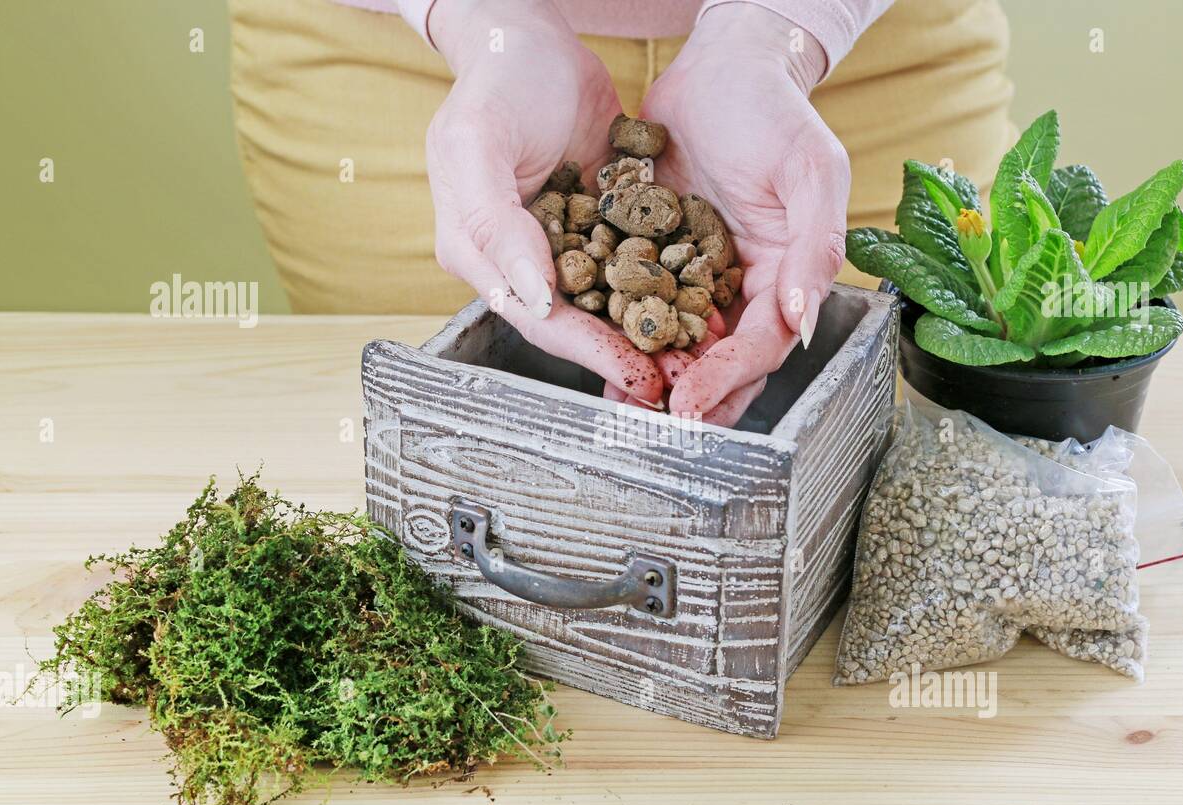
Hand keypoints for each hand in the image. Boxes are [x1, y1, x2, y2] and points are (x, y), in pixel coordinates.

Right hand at [425, 0, 663, 405]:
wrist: (531, 41)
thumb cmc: (496, 84)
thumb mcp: (478, 144)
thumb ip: (495, 223)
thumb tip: (532, 296)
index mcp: (481, 255)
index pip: (540, 318)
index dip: (590, 352)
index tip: (638, 376)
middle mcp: (521, 264)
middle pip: (579, 325)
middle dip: (630, 357)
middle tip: (682, 386)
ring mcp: (563, 248)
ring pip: (612, 306)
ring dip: (654, 335)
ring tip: (700, 362)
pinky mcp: (601, 228)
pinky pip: (636, 270)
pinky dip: (667, 294)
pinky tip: (704, 313)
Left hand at [639, 4, 848, 425]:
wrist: (723, 65)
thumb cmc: (776, 112)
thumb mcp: (811, 172)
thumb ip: (813, 248)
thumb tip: (800, 325)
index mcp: (783, 276)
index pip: (758, 345)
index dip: (726, 379)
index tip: (688, 404)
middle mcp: (739, 285)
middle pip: (718, 359)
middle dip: (688, 396)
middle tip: (648, 422)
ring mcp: (693, 271)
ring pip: (675, 339)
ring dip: (649, 373)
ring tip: (617, 402)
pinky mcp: (652, 250)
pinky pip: (636, 299)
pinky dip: (620, 327)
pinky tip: (595, 347)